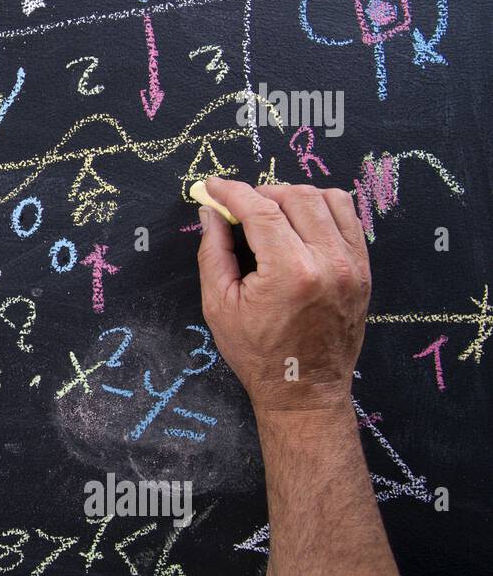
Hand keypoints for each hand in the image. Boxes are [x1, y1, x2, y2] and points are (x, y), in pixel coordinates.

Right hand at [195, 178, 370, 416]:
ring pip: (328, 199)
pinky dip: (322, 209)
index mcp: (290, 273)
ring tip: (271, 212)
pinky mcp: (363, 270)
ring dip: (294, 196)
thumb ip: (213, 252)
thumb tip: (211, 213)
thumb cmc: (258, 354)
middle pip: (296, 196)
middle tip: (238, 205)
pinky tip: (299, 223)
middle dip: (261, 192)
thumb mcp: (219, 305)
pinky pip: (348, 218)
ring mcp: (352, 265)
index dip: (232, 192)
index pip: (261, 210)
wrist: (304, 389)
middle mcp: (328, 262)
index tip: (212, 187)